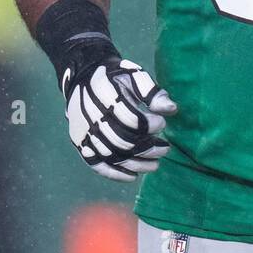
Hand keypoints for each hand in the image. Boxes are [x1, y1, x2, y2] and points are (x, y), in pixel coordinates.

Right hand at [61, 39, 177, 181]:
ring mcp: (84, 133)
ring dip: (137, 164)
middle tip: (165, 148)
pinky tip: (133, 176)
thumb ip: (152, 92)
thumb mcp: (134, 76)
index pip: (132, 119)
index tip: (162, 123)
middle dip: (148, 148)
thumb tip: (172, 110)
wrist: (83, 77)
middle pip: (123, 141)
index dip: (151, 125)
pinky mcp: (80, 144)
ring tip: (156, 164)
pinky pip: (96, 164)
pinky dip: (115, 173)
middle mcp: (92, 117)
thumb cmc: (115, 77)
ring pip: (112, 155)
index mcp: (106, 97)